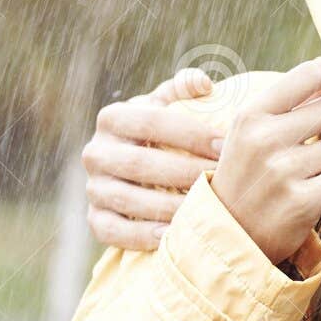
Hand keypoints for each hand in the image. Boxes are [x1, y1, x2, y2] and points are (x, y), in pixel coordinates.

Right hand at [84, 68, 224, 250]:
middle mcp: (96, 152)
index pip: (150, 121)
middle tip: (223, 180)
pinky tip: (172, 236)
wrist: (144, 173)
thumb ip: (186, 89)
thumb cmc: (168, 133)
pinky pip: (112, 231)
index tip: (226, 145)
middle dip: (185, 172)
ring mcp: (93, 188)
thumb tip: (203, 84)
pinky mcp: (94, 219)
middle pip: (140, 163)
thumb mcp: (172, 106)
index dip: (190, 133)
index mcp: (113, 118)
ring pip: (128, 199)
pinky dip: (140, 236)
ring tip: (206, 210)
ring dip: (169, 206)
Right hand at [210, 58, 320, 264]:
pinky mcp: (303, 202)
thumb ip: (286, 101)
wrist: (231, 233)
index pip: (307, 76)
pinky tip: (316, 189)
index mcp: (250, 116)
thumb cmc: (248, 175)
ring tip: (309, 171)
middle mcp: (264, 140)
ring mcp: (283, 172)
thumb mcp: (250, 133)